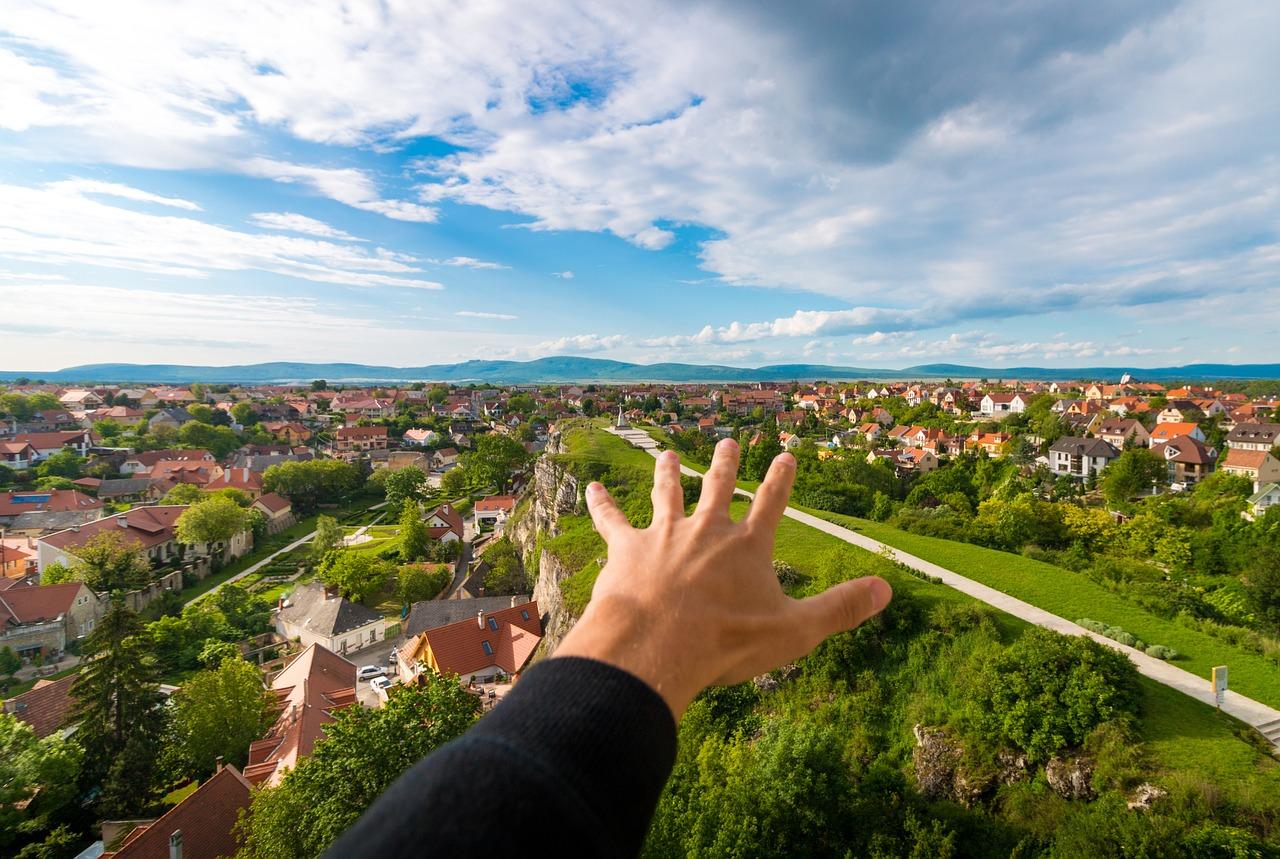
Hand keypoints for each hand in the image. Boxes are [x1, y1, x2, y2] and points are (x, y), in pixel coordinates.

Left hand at [554, 438, 891, 717]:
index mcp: (748, 546)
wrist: (656, 644)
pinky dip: (602, 504)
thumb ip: (841, 608)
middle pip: (718, 488)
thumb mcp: (795, 631)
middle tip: (727, 441)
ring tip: (666, 454)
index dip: (780, 479)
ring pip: (667, 494)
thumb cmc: (726, 642)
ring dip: (668, 474)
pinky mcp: (626, 548)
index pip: (771, 503)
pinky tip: (590, 488)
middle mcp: (707, 530)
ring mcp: (664, 534)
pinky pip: (613, 520)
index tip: (785, 455)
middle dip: (725, 464)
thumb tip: (888, 589)